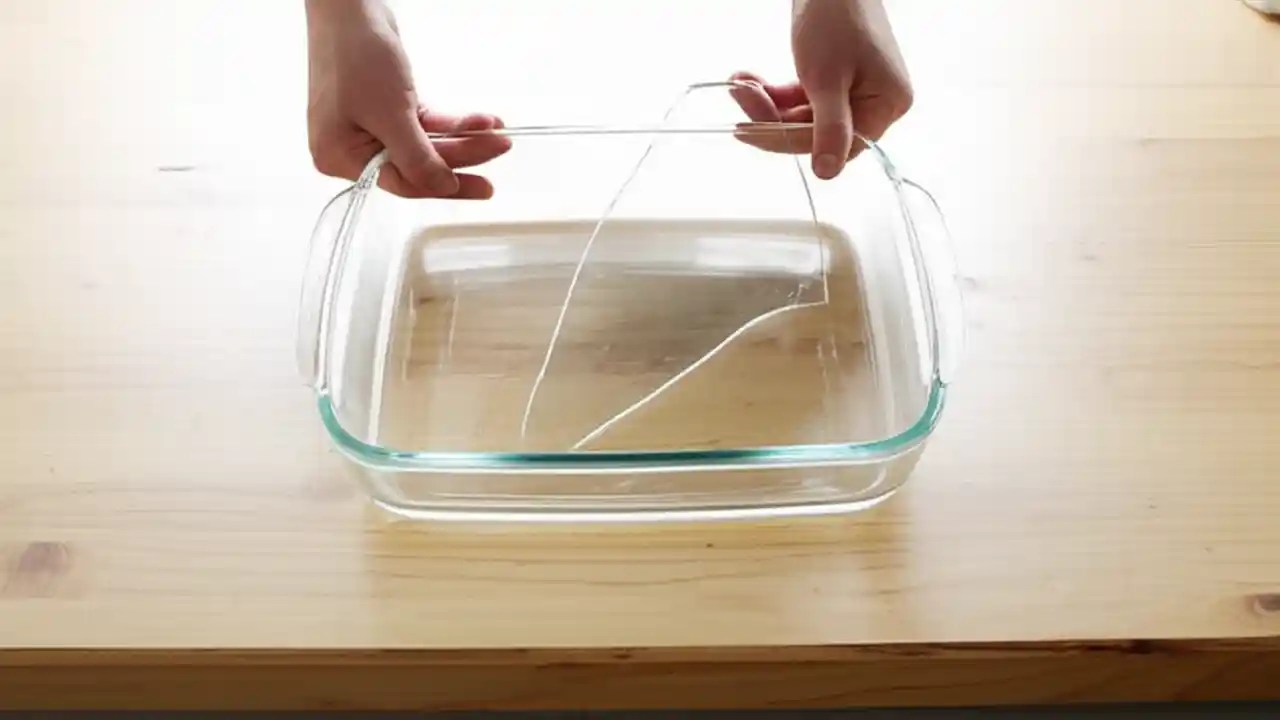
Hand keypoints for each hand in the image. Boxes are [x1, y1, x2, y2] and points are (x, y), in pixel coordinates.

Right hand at [305, 0, 510, 197]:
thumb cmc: (357, 56)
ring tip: (497, 132)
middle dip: (462, 155)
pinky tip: (480, 119)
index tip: (481, 186)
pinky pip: (424, 124)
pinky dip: (451, 122)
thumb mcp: (391, 115)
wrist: (349, 6)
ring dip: (463, 137)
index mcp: (340, 157)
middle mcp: (352, 147)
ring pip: (426, 144)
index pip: (402, 183)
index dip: (444, 185)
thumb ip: (419, 158)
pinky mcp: (385, 109)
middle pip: (418, 164)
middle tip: (499, 150)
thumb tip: (444, 188)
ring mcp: (370, 127)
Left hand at [732, 0, 911, 178]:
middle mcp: (877, 102)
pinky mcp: (837, 80)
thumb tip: (827, 173)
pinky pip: (802, 99)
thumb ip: (827, 129)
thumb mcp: (826, 79)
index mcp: (886, 105)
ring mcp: (856, 91)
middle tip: (739, 94)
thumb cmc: (835, 18)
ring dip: (767, 103)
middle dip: (772, 116)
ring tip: (741, 81)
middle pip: (815, 131)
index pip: (835, 145)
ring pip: (802, 116)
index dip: (788, 140)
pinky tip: (749, 78)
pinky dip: (775, 92)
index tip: (748, 130)